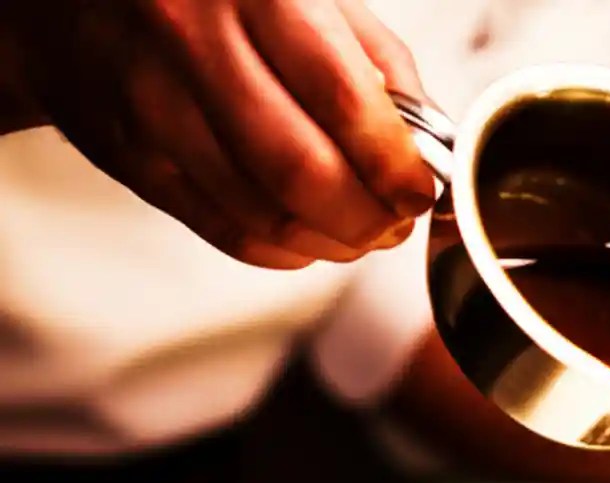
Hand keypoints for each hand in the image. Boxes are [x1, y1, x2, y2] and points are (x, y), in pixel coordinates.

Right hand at [9, 0, 436, 268]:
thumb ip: (373, 58)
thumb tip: (424, 141)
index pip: (344, 102)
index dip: (394, 165)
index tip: (420, 190)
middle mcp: (193, 46)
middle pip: (304, 173)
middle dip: (369, 218)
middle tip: (395, 223)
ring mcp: (152, 108)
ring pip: (264, 214)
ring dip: (332, 241)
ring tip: (361, 234)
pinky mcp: (128, 158)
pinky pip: (221, 228)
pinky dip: (281, 250)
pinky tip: (309, 239)